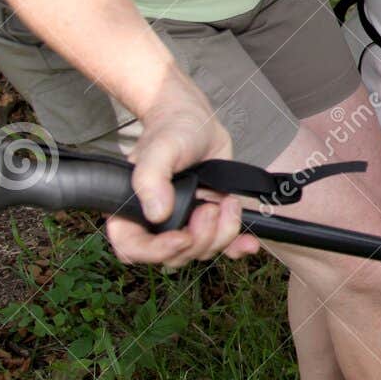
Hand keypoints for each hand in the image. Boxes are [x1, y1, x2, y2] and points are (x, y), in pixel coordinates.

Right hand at [106, 81, 258, 268]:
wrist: (199, 123)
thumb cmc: (170, 131)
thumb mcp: (158, 149)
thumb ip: (151, 178)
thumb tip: (157, 213)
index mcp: (132, 211)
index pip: (134, 249)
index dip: (157, 252)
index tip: (181, 238)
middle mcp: (156, 223)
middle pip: (174, 256)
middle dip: (198, 239)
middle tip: (209, 208)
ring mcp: (185, 223)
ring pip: (201, 251)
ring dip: (221, 234)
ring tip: (226, 202)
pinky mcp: (210, 219)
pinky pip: (223, 245)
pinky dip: (236, 248)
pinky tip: (248, 244)